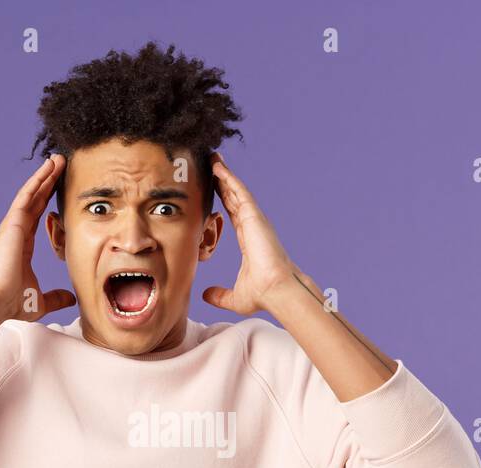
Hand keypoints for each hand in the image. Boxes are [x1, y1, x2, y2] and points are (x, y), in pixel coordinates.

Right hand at [0, 154, 75, 324]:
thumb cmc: (12, 302)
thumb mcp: (41, 300)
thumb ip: (56, 297)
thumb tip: (71, 298)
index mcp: (22, 246)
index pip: (38, 216)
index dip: (47, 201)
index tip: (58, 189)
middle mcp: (17, 231)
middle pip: (35, 200)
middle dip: (48, 182)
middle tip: (61, 165)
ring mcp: (13, 225)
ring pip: (31, 193)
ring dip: (44, 176)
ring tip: (58, 160)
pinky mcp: (13, 222)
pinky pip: (27, 196)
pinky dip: (37, 180)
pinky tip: (48, 168)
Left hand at [202, 151, 299, 315]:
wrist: (275, 290)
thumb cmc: (263, 293)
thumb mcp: (235, 296)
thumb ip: (220, 294)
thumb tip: (205, 295)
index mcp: (248, 239)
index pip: (232, 213)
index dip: (223, 198)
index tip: (213, 187)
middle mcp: (252, 225)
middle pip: (234, 197)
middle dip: (223, 180)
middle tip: (211, 164)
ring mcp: (255, 220)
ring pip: (237, 191)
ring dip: (225, 174)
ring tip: (212, 158)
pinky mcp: (255, 217)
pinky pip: (240, 193)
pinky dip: (230, 179)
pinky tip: (218, 168)